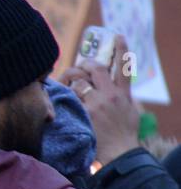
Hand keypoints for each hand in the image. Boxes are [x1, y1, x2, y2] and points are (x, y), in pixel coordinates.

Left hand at [58, 34, 139, 164]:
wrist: (120, 153)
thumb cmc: (124, 134)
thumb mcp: (130, 112)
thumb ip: (122, 97)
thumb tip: (116, 87)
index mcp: (123, 94)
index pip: (124, 67)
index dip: (121, 49)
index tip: (118, 35)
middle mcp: (111, 95)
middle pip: (96, 68)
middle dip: (85, 64)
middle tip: (80, 66)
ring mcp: (97, 103)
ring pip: (80, 80)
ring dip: (71, 78)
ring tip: (66, 82)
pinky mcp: (84, 112)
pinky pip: (70, 96)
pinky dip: (63, 94)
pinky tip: (57, 95)